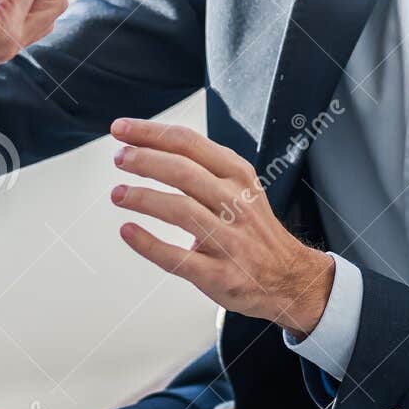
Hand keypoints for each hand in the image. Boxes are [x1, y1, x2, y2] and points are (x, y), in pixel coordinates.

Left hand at [108, 118, 333, 335]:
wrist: (290, 278)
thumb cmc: (254, 230)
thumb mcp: (241, 186)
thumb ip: (203, 166)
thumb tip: (149, 146)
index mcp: (238, 175)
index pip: (189, 143)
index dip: (150, 133)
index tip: (122, 129)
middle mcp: (236, 203)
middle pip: (183, 172)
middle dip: (144, 160)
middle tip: (119, 158)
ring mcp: (229, 240)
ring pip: (180, 210)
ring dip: (142, 198)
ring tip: (118, 194)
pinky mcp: (220, 274)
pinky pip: (178, 258)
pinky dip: (148, 244)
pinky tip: (128, 231)